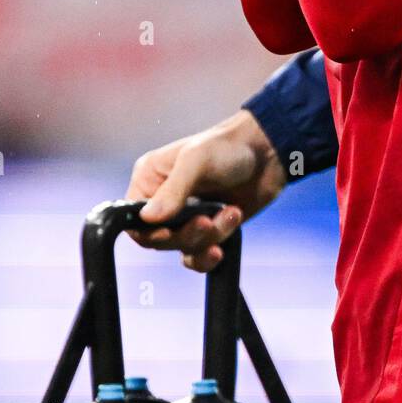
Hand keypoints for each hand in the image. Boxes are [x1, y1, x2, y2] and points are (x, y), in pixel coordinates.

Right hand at [125, 110, 285, 271]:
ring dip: (209, 238)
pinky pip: (199, 256)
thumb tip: (148, 219)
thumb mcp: (197, 160)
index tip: (170, 231)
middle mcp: (164, 201)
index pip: (134, 220)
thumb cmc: (228, 146)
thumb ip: (173, 190)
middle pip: (159, 240)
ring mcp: (187, 217)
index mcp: (151, 180)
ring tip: (231, 213)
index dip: (149, 232)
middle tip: (208, 220)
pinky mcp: (208, 229)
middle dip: (187, 234)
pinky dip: (213, 251)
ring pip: (183, 248)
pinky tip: (230, 229)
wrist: (267, 152)